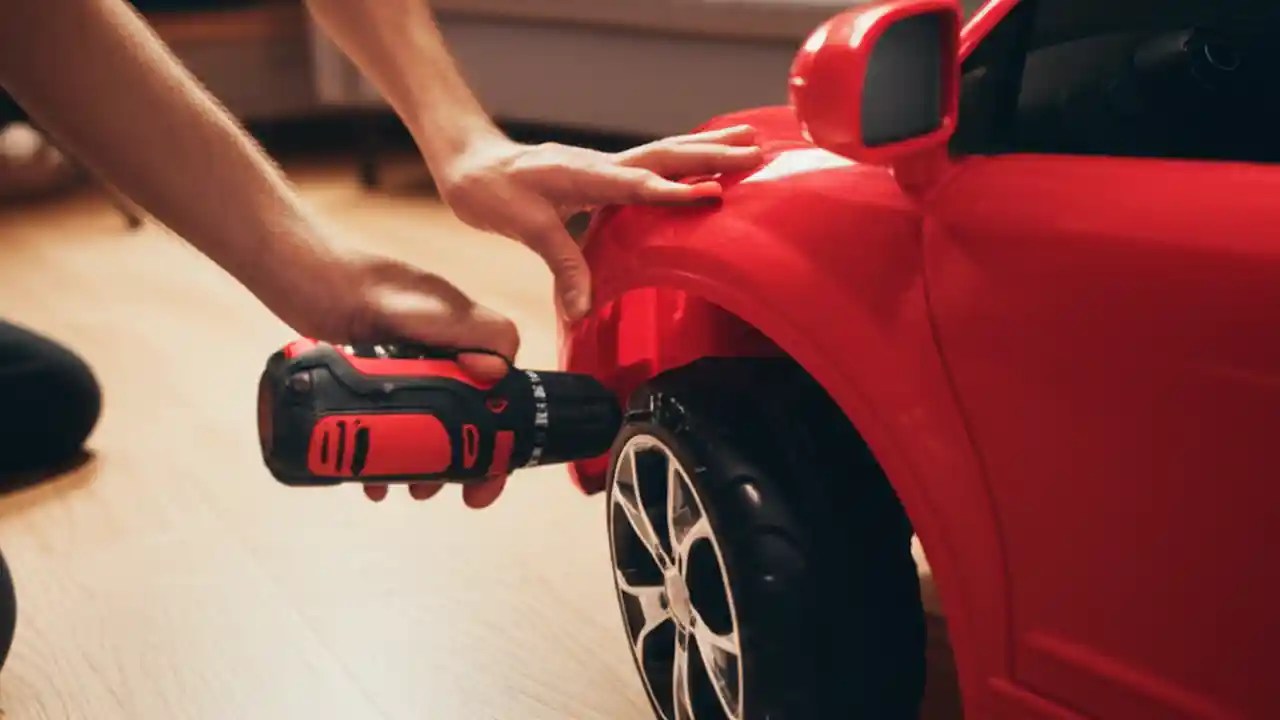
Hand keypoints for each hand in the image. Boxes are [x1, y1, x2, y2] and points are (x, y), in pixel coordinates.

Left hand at [261, 247, 515, 507]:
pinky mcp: (374, 380)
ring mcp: (407, 369)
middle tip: (439, 490)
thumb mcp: (425, 310)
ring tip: (403, 487)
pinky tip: (368, 477)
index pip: (502, 389)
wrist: (304, 277)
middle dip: (458, 460)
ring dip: (420, 463)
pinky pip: (388, 424)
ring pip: (425, 427)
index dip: (502, 434)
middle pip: (465, 418)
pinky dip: (382, 452)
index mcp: (466, 338)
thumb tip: (496, 372)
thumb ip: (469, 333)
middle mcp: (443, 355)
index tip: (489, 471)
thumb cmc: (367, 285)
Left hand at [435, 125, 764, 319]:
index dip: (676, 193)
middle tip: (757, 151)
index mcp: (585, 175)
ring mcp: (605, 165)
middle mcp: (602, 164)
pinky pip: (653, 163)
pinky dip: (685, 159)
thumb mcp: (526, 228)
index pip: (639, 185)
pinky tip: (705, 160)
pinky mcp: (604, 171)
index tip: (715, 194)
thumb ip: (562, 264)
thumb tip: (583, 309)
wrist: (472, 164)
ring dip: (708, 147)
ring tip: (750, 139)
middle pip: (666, 156)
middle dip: (713, 155)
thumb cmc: (493, 190)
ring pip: (666, 152)